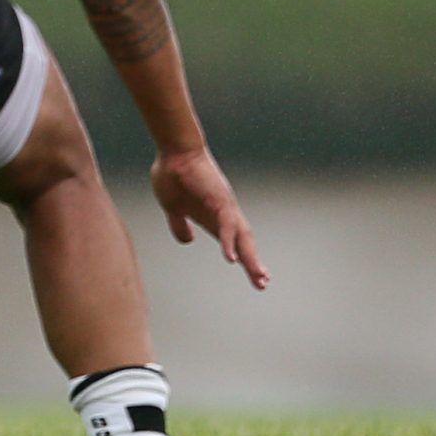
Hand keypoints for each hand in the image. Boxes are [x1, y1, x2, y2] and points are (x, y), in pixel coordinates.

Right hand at [152, 147, 268, 290]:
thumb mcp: (172, 207)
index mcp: (212, 217)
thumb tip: (187, 240)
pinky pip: (227, 226)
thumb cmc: (172, 175)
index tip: (254, 276)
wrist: (174, 152)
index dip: (242, 258)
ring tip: (259, 277)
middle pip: (244, 243)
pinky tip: (231, 259)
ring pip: (242, 237)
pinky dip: (230, 243)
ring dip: (250, 258)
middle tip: (263, 283)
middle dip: (253, 264)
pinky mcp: (219, 201)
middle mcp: (224, 214)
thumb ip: (179, 224)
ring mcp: (224, 207)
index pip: (233, 242)